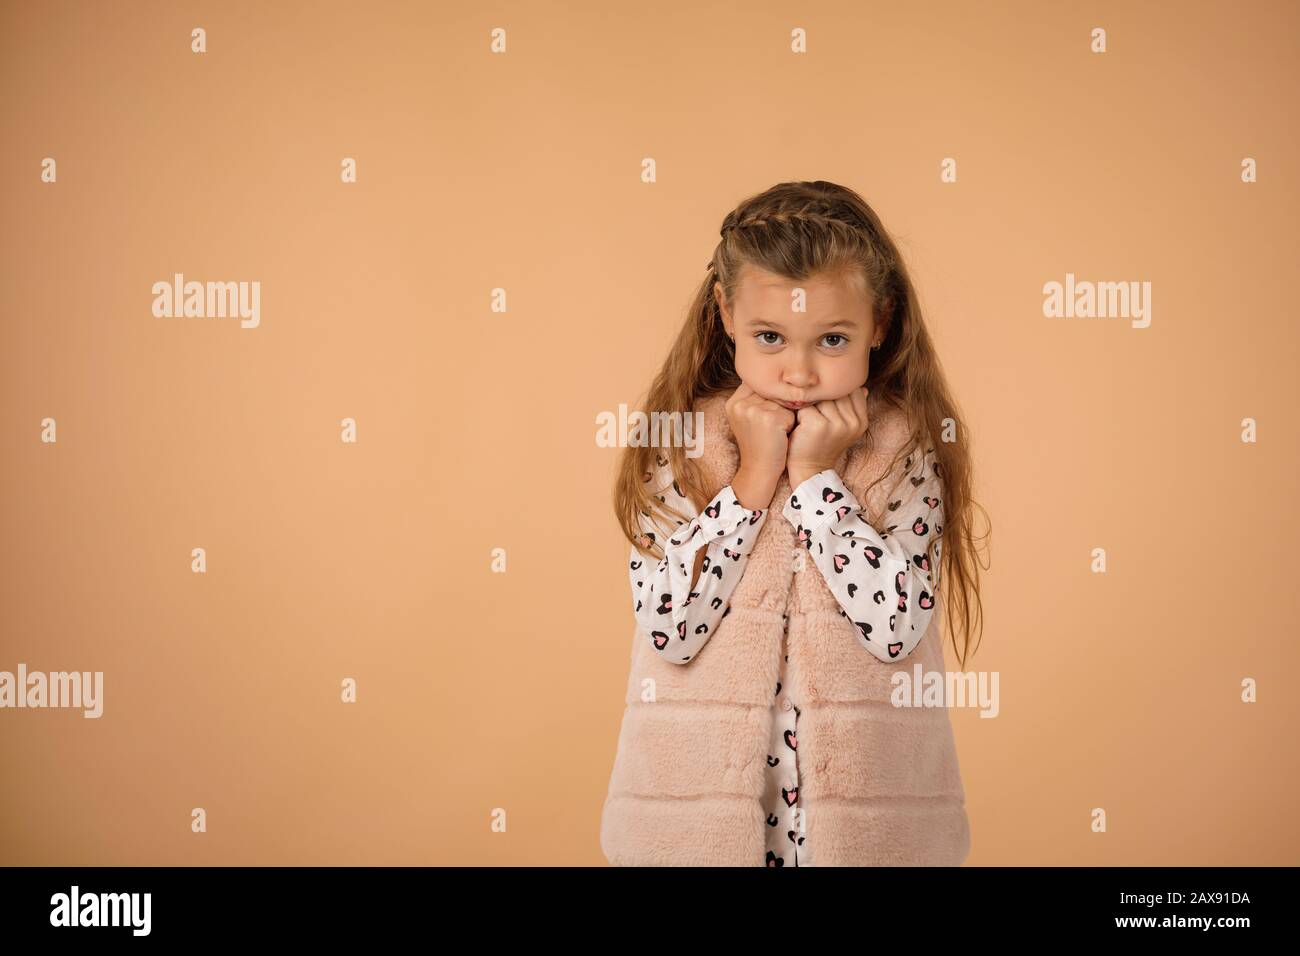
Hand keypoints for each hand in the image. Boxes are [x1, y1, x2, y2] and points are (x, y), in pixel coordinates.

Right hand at [725, 382, 795, 506]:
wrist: (759, 470)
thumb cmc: (759, 444)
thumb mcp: (748, 419)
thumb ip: (754, 398)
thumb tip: (775, 379)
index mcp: (733, 402)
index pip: (759, 386)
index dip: (768, 400)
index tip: (765, 419)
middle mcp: (740, 403)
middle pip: (772, 393)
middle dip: (776, 408)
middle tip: (768, 429)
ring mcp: (753, 410)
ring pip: (782, 403)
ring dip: (784, 417)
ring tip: (774, 433)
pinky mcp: (769, 419)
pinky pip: (789, 413)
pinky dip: (789, 425)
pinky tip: (779, 437)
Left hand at [786, 387, 869, 488]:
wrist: (811, 470)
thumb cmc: (823, 444)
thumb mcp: (844, 426)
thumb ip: (852, 407)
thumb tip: (862, 388)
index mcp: (861, 421)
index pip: (850, 390)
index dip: (836, 396)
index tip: (828, 411)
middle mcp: (852, 422)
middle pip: (834, 393)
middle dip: (822, 401)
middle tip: (817, 418)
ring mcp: (837, 424)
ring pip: (820, 398)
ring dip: (811, 407)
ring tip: (810, 423)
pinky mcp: (819, 425)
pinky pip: (806, 407)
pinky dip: (800, 415)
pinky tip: (803, 428)